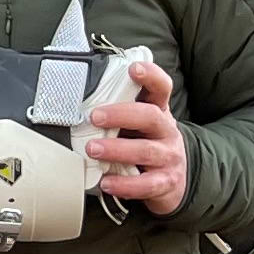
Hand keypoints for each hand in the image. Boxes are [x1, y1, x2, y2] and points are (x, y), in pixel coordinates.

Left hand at [84, 53, 188, 214]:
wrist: (173, 179)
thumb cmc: (146, 145)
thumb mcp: (137, 125)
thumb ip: (118, 112)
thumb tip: (80, 101)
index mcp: (158, 112)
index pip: (161, 88)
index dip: (151, 76)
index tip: (134, 69)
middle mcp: (166, 132)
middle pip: (151, 116)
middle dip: (122, 114)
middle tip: (95, 116)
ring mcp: (168, 157)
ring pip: (146, 150)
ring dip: (117, 149)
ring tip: (92, 149)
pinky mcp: (165, 182)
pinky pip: (146, 184)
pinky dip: (125, 184)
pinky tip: (107, 183)